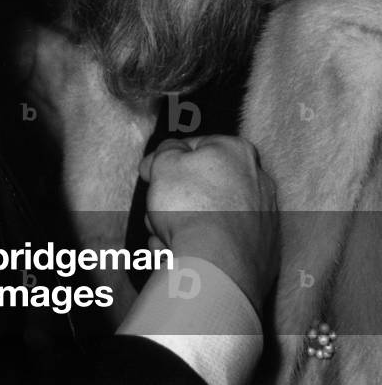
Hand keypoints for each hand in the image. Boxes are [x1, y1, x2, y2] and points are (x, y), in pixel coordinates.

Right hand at [139, 135, 278, 313]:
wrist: (217, 265)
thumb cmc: (191, 206)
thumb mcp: (164, 162)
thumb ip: (166, 150)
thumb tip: (170, 153)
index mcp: (237, 151)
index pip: (195, 147)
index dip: (166, 161)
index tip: (150, 176)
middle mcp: (259, 182)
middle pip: (203, 185)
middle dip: (174, 201)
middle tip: (154, 212)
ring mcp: (264, 220)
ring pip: (210, 217)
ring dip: (181, 227)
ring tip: (162, 240)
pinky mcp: (262, 254)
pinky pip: (223, 244)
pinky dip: (201, 249)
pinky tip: (178, 257)